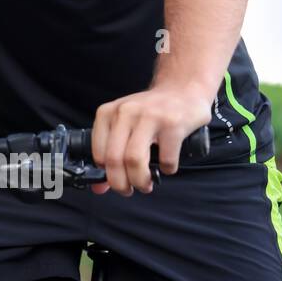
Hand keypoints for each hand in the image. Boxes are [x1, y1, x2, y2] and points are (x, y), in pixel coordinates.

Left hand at [90, 84, 211, 195]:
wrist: (183, 90)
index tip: (114, 182)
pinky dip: (166, 170)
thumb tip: (99, 188)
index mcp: (108, 113)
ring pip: (135, 160)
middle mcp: (126, 113)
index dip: (106, 175)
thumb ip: (110, 153)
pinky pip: (166, 159)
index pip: (99, 153)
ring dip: (140, 181)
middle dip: (120, 183)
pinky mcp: (173, 125)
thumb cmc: (149, 113)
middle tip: (129, 190)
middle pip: (114, 159)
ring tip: (146, 185)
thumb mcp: (123, 126)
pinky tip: (167, 166)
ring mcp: (150, 117)